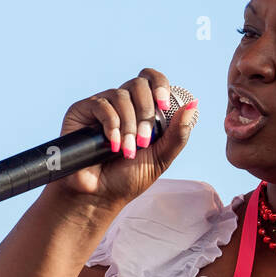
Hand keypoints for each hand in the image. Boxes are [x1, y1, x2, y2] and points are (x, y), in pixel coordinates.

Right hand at [56, 68, 198, 208]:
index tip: (163, 106)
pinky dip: (111, 125)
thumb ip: (178, 133)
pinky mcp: (82, 111)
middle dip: (146, 113)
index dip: (160, 85)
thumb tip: (194, 104)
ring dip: (129, 126)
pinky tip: (111, 144)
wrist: (99, 195)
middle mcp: (123, 104)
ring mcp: (103, 106)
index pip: (153, 80)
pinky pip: (101, 105)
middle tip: (144, 140)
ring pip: (121, 95)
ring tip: (126, 150)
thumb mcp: (161, 157)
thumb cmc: (129, 178)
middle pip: (139, 83)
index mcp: (144, 110)